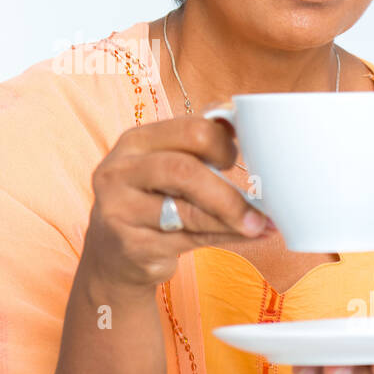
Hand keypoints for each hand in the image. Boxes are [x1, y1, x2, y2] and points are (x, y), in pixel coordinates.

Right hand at [77, 113, 275, 293]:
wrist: (113, 254)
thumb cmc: (150, 201)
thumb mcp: (164, 164)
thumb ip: (196, 144)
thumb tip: (241, 119)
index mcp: (135, 141)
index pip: (188, 130)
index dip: (222, 143)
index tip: (236, 159)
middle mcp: (120, 172)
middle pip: (183, 171)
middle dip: (227, 192)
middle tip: (256, 207)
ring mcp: (121, 210)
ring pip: (189, 212)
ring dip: (232, 219)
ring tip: (260, 225)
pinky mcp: (132, 246)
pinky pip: (189, 240)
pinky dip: (225, 238)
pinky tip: (247, 237)